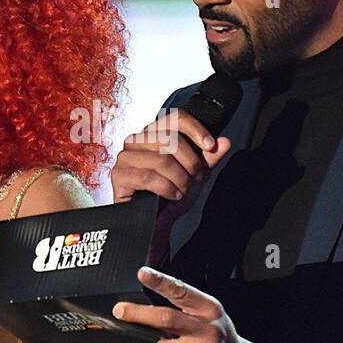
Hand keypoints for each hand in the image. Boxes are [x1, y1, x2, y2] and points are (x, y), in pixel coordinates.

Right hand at [111, 110, 231, 222]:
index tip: (210, 146)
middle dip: (190, 162)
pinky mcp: (119, 175)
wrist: (155, 224)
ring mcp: (125, 157)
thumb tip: (224, 142)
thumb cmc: (170, 197)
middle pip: (171, 138)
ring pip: (161, 159)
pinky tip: (171, 195)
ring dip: (179, 179)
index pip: (176, 118)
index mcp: (154, 134)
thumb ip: (209, 158)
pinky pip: (149, 176)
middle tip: (195, 178)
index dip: (196, 130)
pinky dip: (166, 188)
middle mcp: (137, 140)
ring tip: (182, 190)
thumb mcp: (195, 175)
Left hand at [112, 266, 281, 342]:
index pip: (181, 291)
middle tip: (119, 310)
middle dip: (137, 314)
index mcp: (209, 309)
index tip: (143, 273)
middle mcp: (207, 329)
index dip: (160, 281)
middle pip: (165, 318)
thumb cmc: (220, 337)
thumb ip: (187, 308)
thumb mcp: (211, 315)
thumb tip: (150, 306)